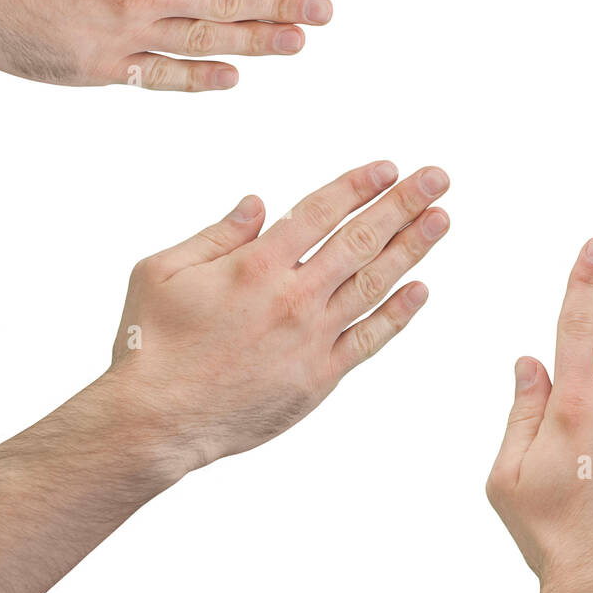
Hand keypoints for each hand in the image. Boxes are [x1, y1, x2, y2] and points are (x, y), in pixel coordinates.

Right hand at [108, 161, 450, 472]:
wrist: (152, 425)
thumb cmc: (150, 344)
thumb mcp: (161, 272)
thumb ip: (216, 234)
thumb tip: (259, 203)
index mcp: (255, 265)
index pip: (320, 211)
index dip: (358, 185)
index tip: (389, 167)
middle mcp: (292, 297)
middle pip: (360, 238)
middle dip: (404, 204)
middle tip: (438, 178)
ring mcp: (310, 338)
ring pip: (374, 283)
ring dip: (413, 248)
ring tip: (442, 219)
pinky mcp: (318, 378)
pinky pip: (369, 339)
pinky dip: (398, 313)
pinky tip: (422, 289)